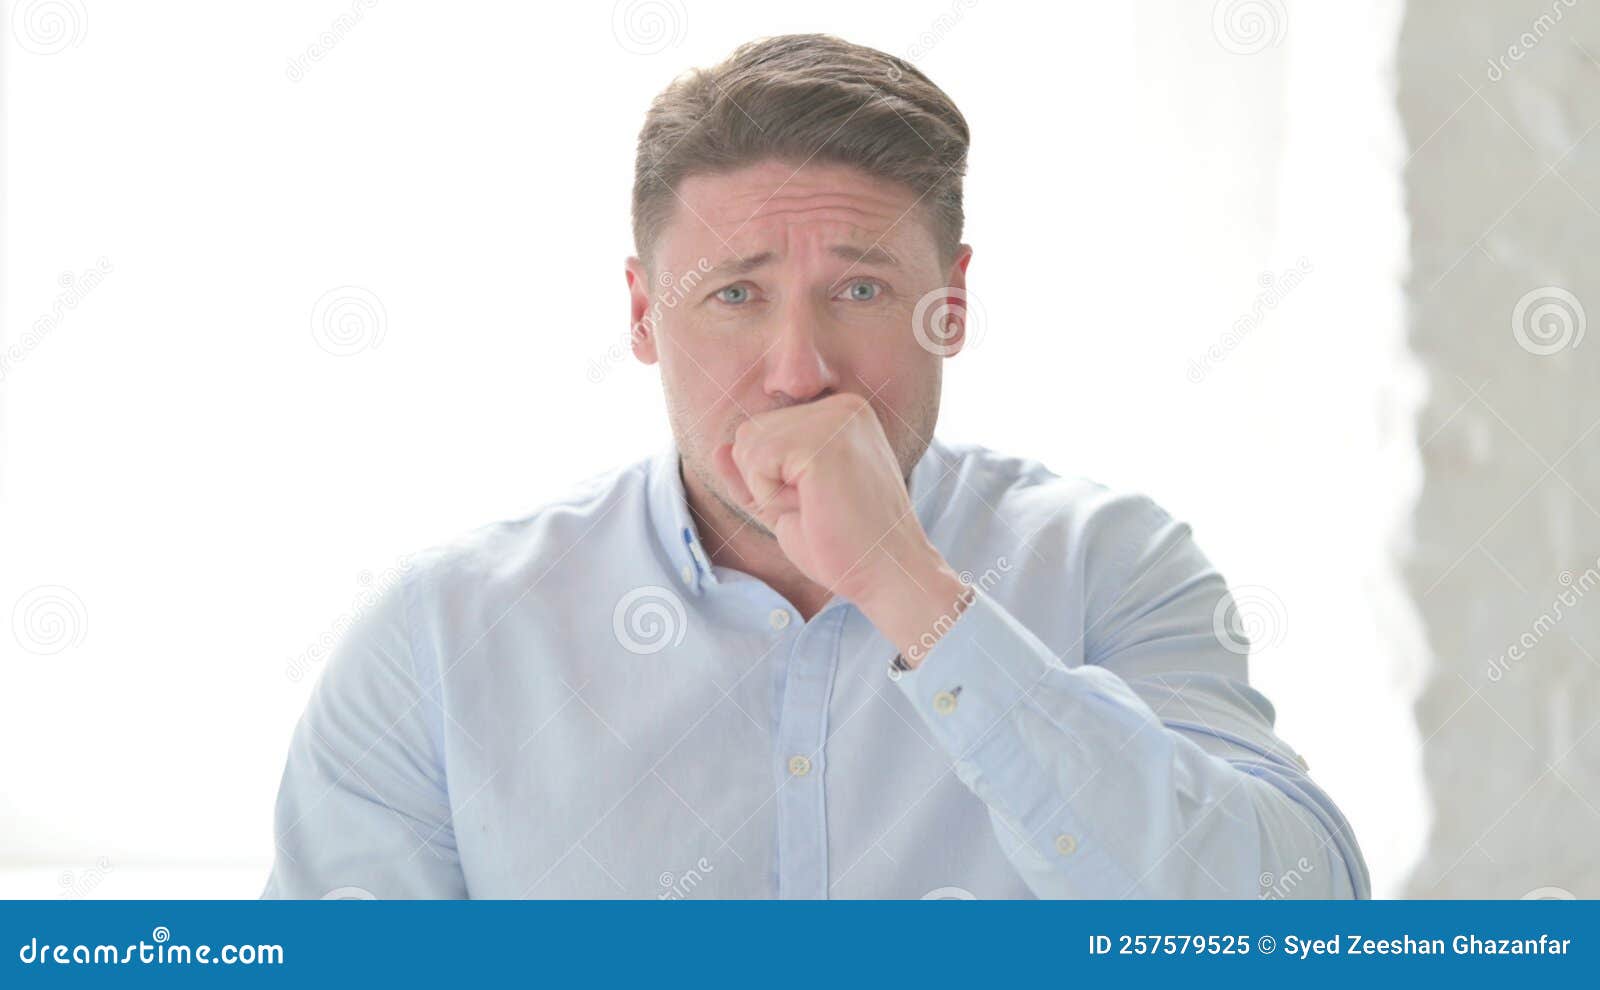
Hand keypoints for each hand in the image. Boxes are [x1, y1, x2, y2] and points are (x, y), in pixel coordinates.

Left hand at [711, 393, 969, 664]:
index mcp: (841, 414)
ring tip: (816, 508)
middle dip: (766, 483)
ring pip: (748, 443)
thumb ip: (754, 476)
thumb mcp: (786, 505)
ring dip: (768, 490)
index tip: (818, 502)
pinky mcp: (825, 441)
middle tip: (816, 509)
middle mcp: (842, 405)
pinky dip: (770, 496)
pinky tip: (812, 507)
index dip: (772, 480)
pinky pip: (756, 460)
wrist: (889, 574)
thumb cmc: (844, 546)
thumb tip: (719, 448)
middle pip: (750, 432)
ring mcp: (836, 418)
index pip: (764, 430)